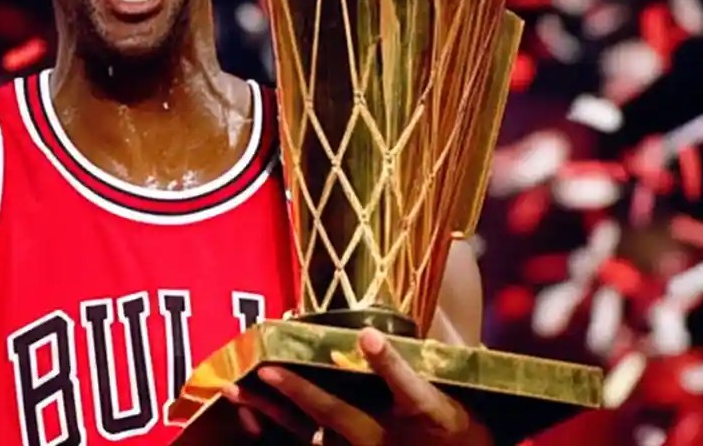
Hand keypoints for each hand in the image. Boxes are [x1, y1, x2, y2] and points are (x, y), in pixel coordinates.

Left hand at [224, 328, 492, 444]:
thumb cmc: (463, 418)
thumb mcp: (466, 380)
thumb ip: (448, 340)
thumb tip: (446, 273)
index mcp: (428, 412)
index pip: (410, 387)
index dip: (388, 364)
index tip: (367, 336)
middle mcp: (391, 436)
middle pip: (340, 415)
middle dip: (303, 392)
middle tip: (271, 367)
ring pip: (311, 430)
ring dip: (271, 407)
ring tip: (236, 385)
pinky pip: (302, 441)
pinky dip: (271, 424)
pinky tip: (243, 406)